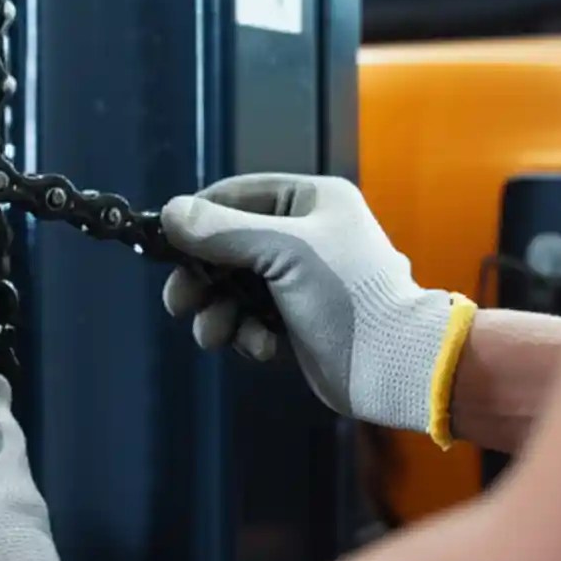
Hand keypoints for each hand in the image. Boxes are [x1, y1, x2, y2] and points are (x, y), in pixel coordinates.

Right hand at [161, 173, 474, 439]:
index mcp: (310, 201)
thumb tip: (169, 213)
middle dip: (202, 278)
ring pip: (234, 288)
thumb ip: (223, 231)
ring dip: (218, 313)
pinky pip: (252, 319)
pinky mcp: (297, 321)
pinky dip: (248, 334)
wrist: (396, 364)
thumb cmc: (348, 295)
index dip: (198, 218)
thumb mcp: (284, 251)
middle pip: (228, 247)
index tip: (165, 243)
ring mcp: (300, 280)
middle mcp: (304, 235)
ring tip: (214, 335)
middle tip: (178, 303)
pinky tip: (261, 348)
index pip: (237, 196)